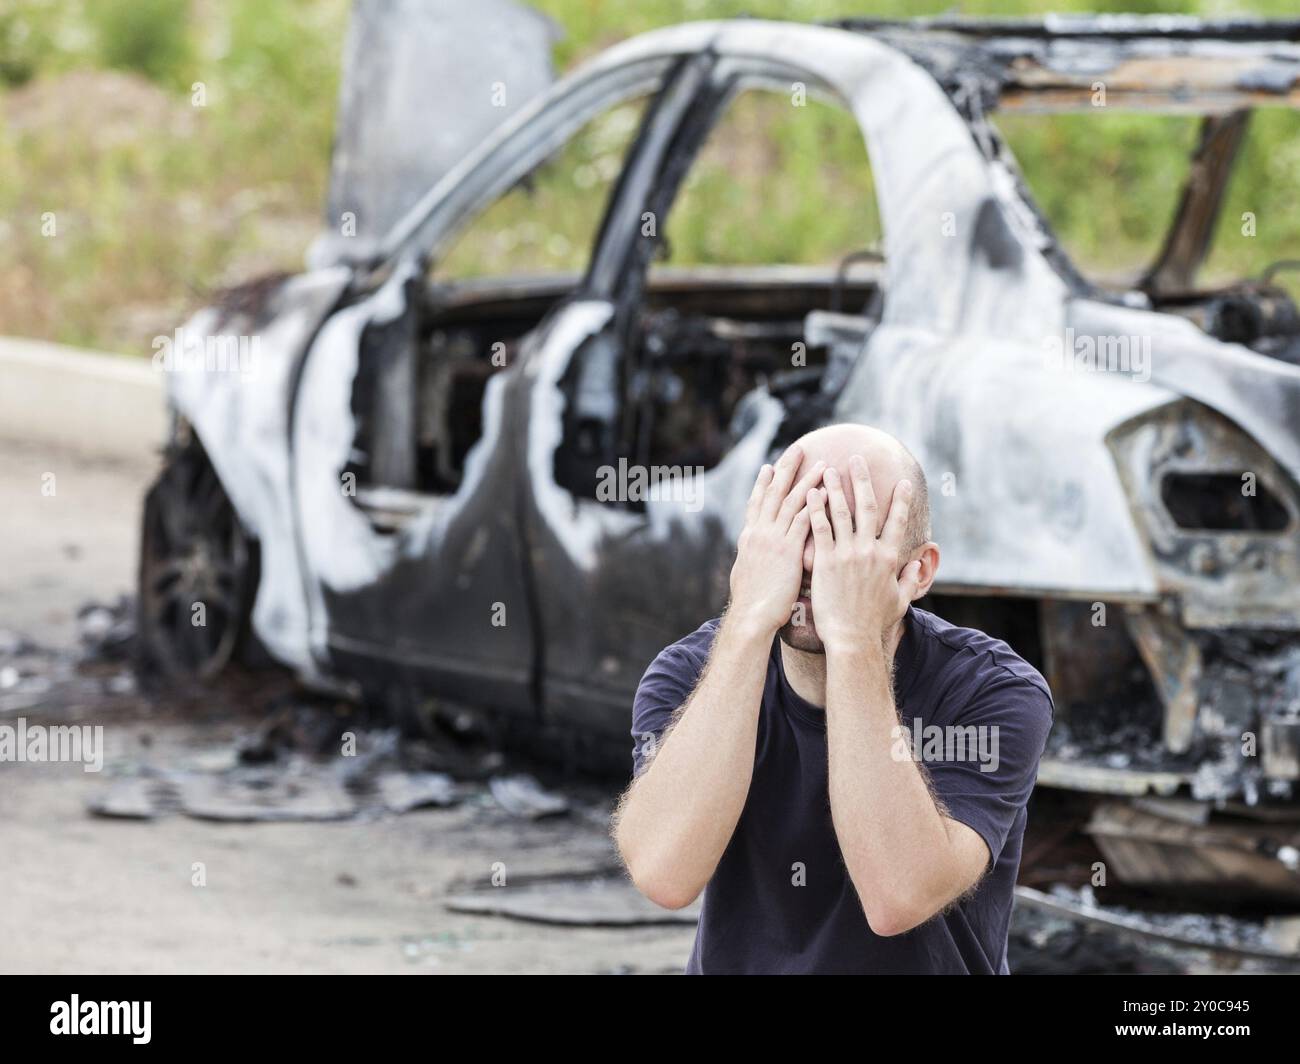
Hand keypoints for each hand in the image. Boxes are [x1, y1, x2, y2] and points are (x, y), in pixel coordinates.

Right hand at [728, 445, 824, 635]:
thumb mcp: (745, 573)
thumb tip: (751, 555)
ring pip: (792, 502)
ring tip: (822, 464)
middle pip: (774, 493)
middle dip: (786, 469)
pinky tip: (828, 492)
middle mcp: (759, 532)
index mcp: (749, 537)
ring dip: (808, 481)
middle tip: (798, 448)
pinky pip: (804, 520)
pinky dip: (815, 504)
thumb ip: (752, 559)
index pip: (757, 503)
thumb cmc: (750, 602)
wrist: (751, 615)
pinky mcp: (788, 550)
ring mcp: (773, 539)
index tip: (770, 466)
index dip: (764, 483)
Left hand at [807, 456, 920, 653]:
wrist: (852, 638)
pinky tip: (810, 494)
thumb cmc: (874, 623)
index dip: (900, 500)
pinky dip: (815, 510)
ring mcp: (846, 554)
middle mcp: (869, 551)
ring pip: (841, 512)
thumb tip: (918, 566)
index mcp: (889, 558)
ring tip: (829, 468)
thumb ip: (910, 580)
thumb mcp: (899, 601)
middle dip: (863, 480)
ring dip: (836, 487)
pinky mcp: (825, 562)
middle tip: (857, 459)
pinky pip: (819, 529)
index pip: (897, 522)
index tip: (902, 482)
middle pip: (867, 507)